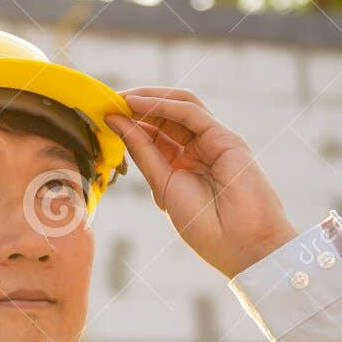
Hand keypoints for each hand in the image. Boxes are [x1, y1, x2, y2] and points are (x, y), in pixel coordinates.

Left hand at [107, 88, 295, 276]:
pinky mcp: (225, 137)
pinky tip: (138, 103)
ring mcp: (213, 141)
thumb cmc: (203, 224)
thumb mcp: (161, 183)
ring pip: (179, 106)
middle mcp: (198, 149)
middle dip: (136, 105)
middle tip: (107, 100)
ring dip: (148, 98)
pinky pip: (191, 112)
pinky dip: (163, 104)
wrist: (239, 243)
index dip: (128, 122)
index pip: (153, 132)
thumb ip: (141, 151)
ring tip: (120, 98)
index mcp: (181, 165)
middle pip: (165, 115)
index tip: (101, 115)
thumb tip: (114, 121)